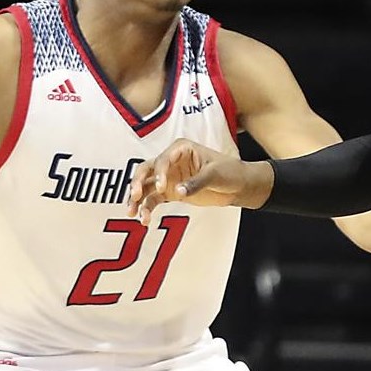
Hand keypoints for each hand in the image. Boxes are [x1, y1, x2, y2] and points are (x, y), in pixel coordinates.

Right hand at [128, 139, 268, 221]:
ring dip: (136, 199)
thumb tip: (178, 191)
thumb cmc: (229, 172)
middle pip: (146, 169)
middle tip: (136, 196)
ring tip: (132, 213)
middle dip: (138, 182)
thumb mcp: (215, 174)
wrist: (238, 186)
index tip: (163, 188)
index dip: (159, 174)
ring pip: (146, 186)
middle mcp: (170, 161)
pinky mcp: (170, 192)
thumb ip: (196, 182)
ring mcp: (168, 177)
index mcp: (181, 149)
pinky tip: (144, 220)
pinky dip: (147, 208)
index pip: (162, 160)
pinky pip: (153, 199)